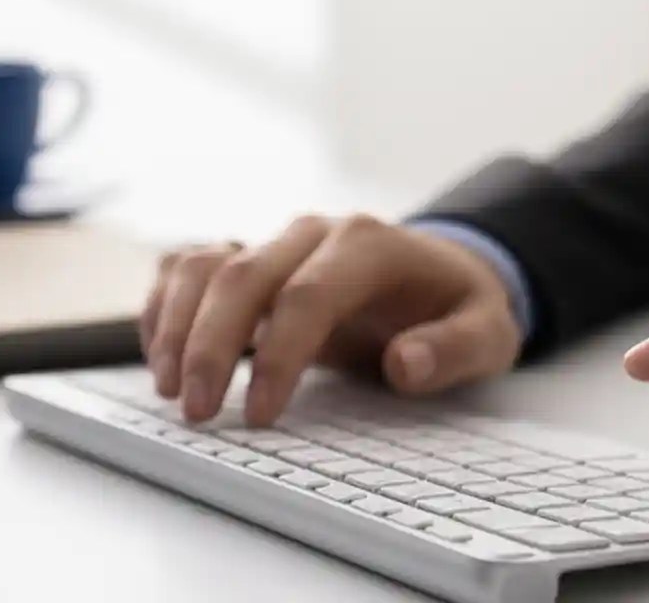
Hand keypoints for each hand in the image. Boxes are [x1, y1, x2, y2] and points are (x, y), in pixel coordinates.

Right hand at [139, 215, 521, 424]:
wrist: (445, 272)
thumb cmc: (460, 307)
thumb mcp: (488, 333)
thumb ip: (454, 349)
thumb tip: (405, 364)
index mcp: (371, 245)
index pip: (308, 294)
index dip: (278, 355)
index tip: (261, 413)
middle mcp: (316, 234)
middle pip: (243, 277)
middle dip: (211, 346)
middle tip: (199, 414)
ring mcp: (279, 242)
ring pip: (204, 266)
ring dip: (177, 324)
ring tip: (170, 390)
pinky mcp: (255, 260)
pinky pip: (191, 267)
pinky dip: (166, 304)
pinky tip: (160, 352)